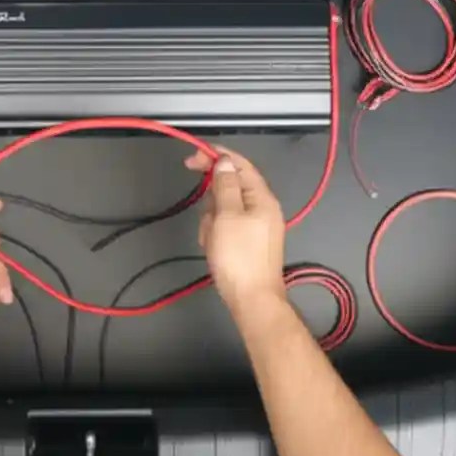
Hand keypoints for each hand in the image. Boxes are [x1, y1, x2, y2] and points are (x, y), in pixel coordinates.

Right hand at [184, 147, 286, 316]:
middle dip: (212, 198)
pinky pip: (228, 226)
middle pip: (232, 186)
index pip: (240, 164)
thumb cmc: (238, 257)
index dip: (217, 156)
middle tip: (206, 217)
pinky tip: (213, 247)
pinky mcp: (249, 242)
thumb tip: (225, 161)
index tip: (193, 158)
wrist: (252, 299)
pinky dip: (217, 232)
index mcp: (262, 198)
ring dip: (212, 219)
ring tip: (211, 238)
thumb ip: (225, 185)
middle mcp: (263, 208)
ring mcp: (257, 226)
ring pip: (226, 208)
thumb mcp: (226, 216)